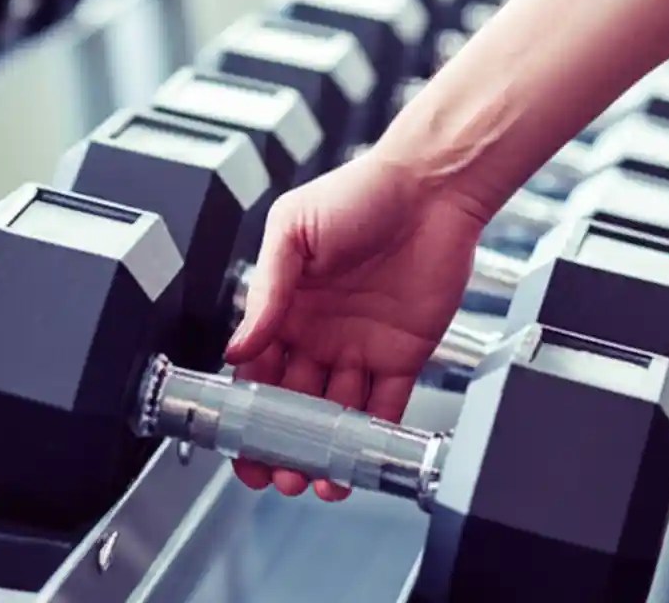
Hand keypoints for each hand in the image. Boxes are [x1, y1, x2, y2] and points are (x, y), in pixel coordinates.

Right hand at [224, 150, 487, 501]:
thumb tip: (237, 346)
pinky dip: (368, 438)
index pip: (256, 370)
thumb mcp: (293, 232)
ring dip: (321, 451)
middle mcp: (318, 332)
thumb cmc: (359, 194)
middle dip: (281, 442)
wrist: (431, 187)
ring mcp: (360, 347)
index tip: (238, 443)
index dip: (245, 410)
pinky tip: (354, 464)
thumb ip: (266, 292)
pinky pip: (383, 405)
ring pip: (335, 413)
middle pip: (293, 402)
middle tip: (275, 474)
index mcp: (286, 306)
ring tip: (311, 481)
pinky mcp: (403, 354)